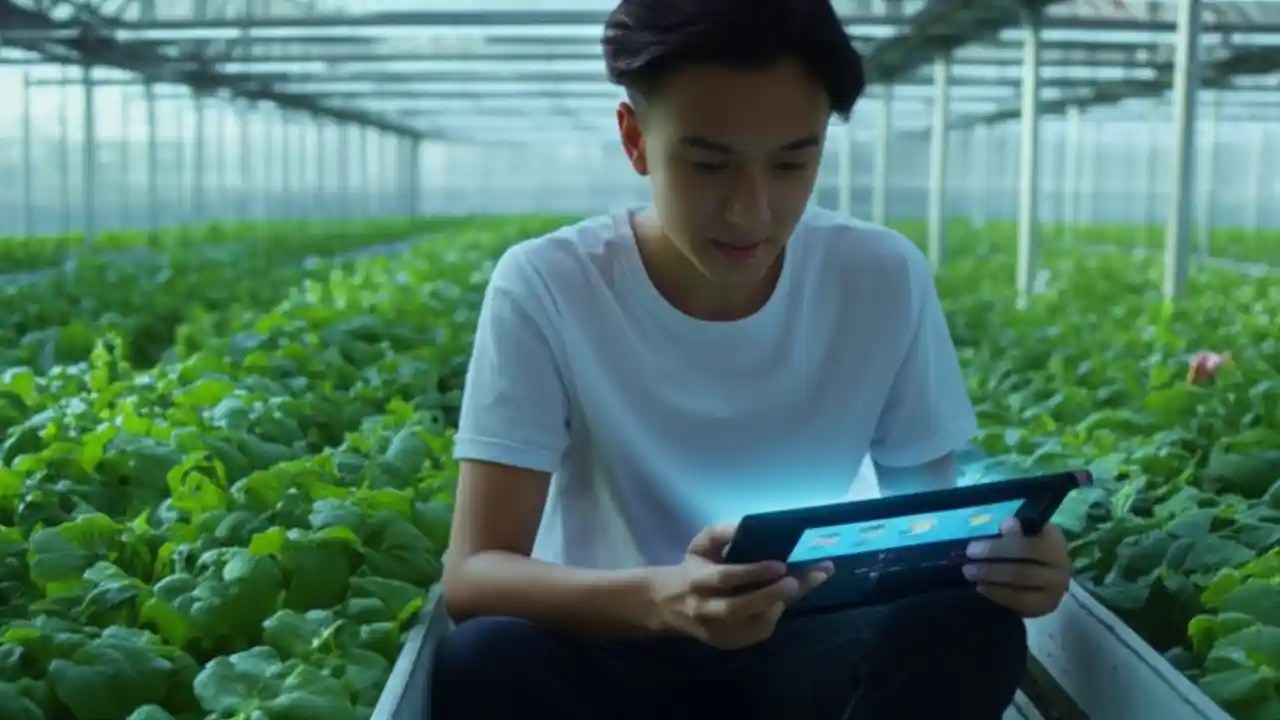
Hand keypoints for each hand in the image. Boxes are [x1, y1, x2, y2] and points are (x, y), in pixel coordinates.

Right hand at [647, 523, 833, 649]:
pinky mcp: (728, 644)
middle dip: (770, 596)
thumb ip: (721, 533)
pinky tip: (786, 598)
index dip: (752, 572)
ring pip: (753, 625)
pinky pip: (757, 632)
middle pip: (737, 608)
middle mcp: (704, 610)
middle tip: (795, 582)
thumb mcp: (700, 544)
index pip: (724, 578)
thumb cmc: (693, 568)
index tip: (780, 565)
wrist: (669, 605)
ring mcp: (716, 632)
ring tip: (801, 585)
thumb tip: (747, 527)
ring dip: (780, 606)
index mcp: (696, 580)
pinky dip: (775, 615)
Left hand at [962, 517, 1071, 617]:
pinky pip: (1018, 600)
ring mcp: (1055, 589)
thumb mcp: (1022, 537)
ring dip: (991, 574)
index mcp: (1055, 541)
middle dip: (993, 555)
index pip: (1031, 542)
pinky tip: (980, 587)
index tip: (984, 538)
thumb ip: (1014, 533)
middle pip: (1024, 558)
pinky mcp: (1045, 606)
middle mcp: (1061, 565)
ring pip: (1020, 580)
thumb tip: (1008, 524)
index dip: (1007, 541)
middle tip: (969, 553)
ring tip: (969, 571)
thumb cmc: (1028, 552)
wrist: (1043, 581)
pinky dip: (996, 593)